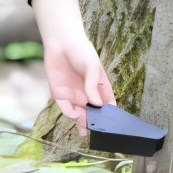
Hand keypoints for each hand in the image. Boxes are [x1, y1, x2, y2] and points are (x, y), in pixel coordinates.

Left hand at [31, 0, 115, 134]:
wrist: (60, 41)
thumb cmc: (81, 50)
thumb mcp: (92, 67)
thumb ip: (93, 86)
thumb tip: (96, 105)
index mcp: (100, 87)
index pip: (108, 104)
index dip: (111, 114)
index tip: (113, 124)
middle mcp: (87, 94)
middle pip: (94, 113)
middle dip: (96, 123)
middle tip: (98, 131)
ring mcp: (74, 95)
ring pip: (80, 115)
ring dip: (84, 122)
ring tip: (88, 129)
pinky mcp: (60, 94)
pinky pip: (66, 108)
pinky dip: (71, 113)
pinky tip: (76, 114)